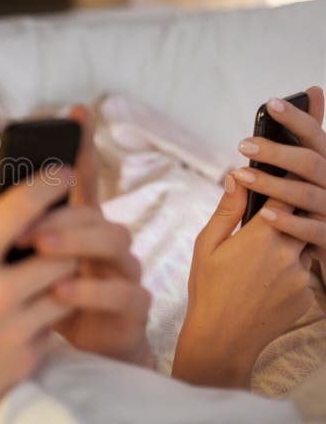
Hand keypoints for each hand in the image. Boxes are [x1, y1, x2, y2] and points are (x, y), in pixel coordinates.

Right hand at [0, 169, 78, 423]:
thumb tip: (3, 225)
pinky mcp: (25, 358)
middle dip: (64, 242)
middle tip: (62, 235)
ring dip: (61, 278)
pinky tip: (26, 315)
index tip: (63, 172)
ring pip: (65, 287)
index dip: (47, 183)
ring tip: (45, 275)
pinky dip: (46, 315)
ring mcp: (14, 329)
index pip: (17, 209)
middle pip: (59, 251)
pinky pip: (52, 325)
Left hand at [36, 106, 150, 365]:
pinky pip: (122, 292)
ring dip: (76, 243)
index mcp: (80, 226)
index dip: (82, 145)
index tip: (76, 111)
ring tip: (41, 250)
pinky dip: (90, 291)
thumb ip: (21, 236)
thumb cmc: (48, 300)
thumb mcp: (29, 265)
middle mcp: (106, 241)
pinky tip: (60, 292)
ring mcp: (124, 270)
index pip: (83, 180)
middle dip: (61, 215)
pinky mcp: (134, 306)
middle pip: (95, 212)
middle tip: (26, 227)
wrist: (82, 352)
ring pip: (114, 242)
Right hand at [173, 174, 313, 387]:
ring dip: (290, 244)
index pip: (284, 195)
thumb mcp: (207, 245)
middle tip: (268, 221)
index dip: (282, 185)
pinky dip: (290, 272)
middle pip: (300, 219)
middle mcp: (288, 253)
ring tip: (262, 258)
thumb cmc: (207, 289)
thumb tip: (236, 176)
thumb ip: (227, 209)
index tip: (277, 180)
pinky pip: (305, 274)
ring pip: (305, 247)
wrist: (222, 338)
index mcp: (262, 235)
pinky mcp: (307, 296)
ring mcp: (302, 276)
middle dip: (288, 215)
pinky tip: (265, 283)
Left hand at [232, 86, 325, 271]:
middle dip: (277, 152)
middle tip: (243, 145)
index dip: (298, 118)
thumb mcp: (304, 175)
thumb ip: (303, 141)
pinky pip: (311, 230)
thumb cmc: (306, 210)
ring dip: (272, 185)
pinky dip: (287, 222)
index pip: (316, 137)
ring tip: (242, 175)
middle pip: (312, 163)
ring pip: (306, 194)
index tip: (271, 103)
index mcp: (325, 167)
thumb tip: (311, 92)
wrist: (313, 259)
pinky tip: (264, 214)